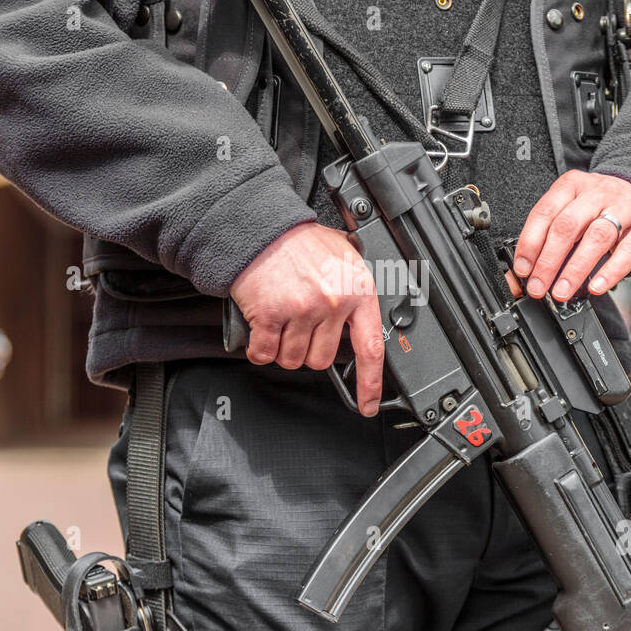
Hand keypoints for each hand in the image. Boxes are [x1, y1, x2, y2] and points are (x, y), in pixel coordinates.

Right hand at [230, 223, 384, 415]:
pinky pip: (264, 352)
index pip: (371, 348)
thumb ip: (355, 290)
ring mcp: (301, 310)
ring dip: (283, 349)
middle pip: (322, 359)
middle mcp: (332, 303)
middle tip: (300, 325)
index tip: (368, 404)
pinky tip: (262, 328)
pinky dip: (259, 348)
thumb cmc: (301, 241)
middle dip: (308, 350)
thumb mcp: (344, 258)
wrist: (262, 227)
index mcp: (357, 291)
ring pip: (293, 359)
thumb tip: (361, 321)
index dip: (370, 383)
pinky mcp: (271, 314)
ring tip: (281, 320)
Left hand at [513, 170, 630, 301]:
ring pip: (596, 237)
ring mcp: (626, 207)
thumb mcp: (576, 213)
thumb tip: (522, 274)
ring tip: (561, 291)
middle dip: (548, 261)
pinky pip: (628, 251)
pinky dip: (610, 271)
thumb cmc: (606, 209)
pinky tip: (596, 287)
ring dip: (575, 269)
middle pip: (567, 226)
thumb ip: (551, 238)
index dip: (530, 243)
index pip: (545, 212)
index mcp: (573, 185)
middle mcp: (598, 192)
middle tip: (538, 286)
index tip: (522, 269)